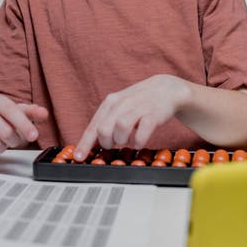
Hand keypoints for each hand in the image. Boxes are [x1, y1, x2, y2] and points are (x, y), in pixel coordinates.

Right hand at [0, 93, 48, 160]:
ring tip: (0, 142)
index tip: (34, 135)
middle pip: (5, 131)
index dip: (24, 124)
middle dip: (13, 140)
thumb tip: (44, 113)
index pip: (12, 111)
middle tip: (12, 139)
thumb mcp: (19, 112)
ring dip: (1, 148)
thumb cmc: (3, 118)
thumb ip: (33, 112)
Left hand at [74, 75, 189, 160]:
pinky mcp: (153, 114)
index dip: (85, 144)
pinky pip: (141, 132)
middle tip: (115, 143)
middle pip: (104, 129)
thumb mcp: (120, 107)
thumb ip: (107, 121)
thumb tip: (92, 142)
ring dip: (122, 140)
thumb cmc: (140, 102)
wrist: (167, 89)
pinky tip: (139, 140)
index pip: (93, 126)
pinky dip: (138, 141)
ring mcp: (138, 107)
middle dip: (107, 143)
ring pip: (120, 128)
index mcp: (111, 102)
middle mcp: (122, 103)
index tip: (79, 158)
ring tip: (128, 140)